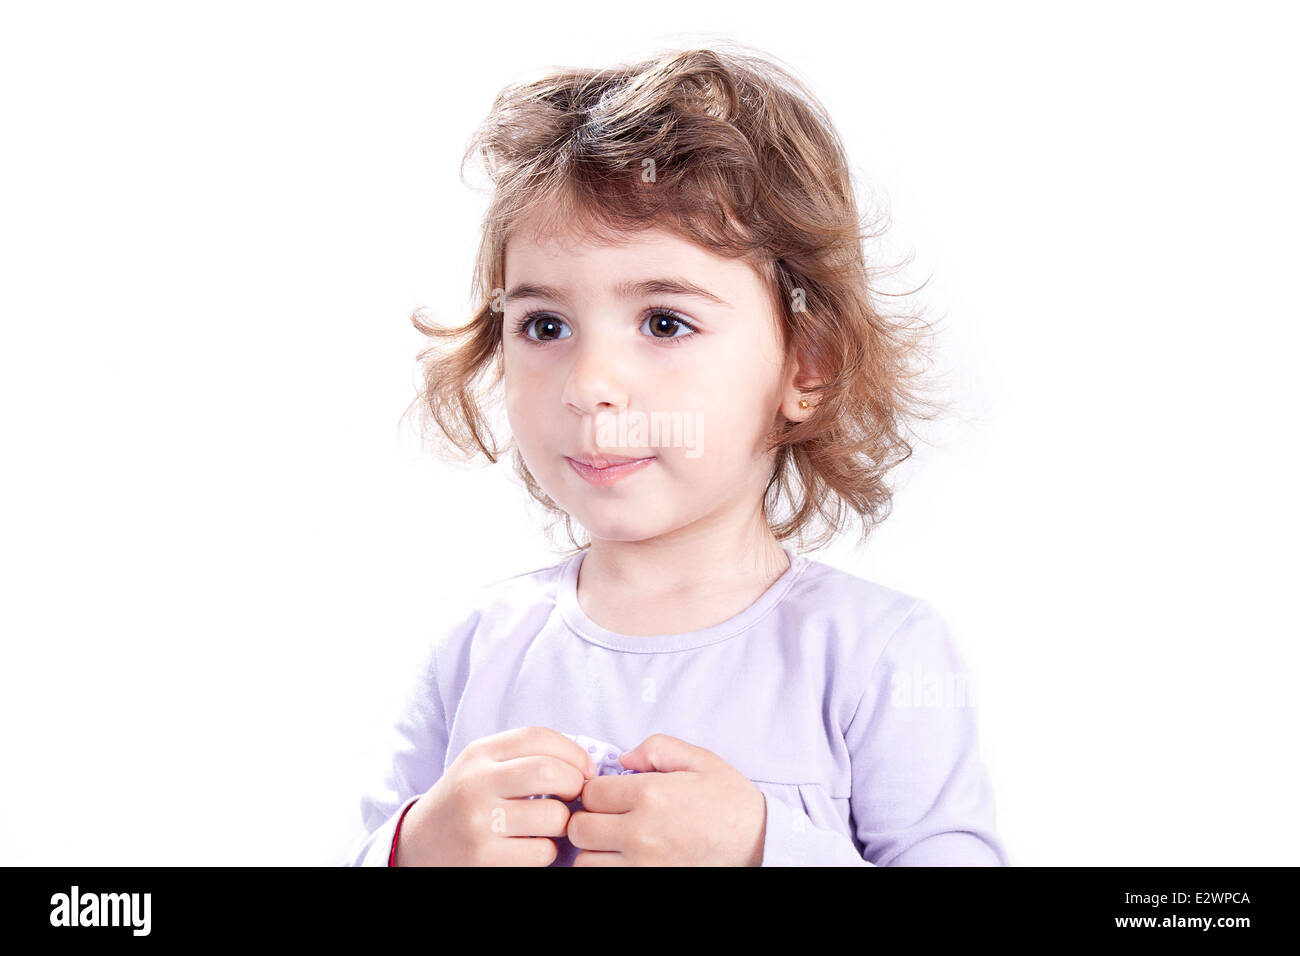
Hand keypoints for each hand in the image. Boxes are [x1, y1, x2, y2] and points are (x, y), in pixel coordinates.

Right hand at [394, 726, 595, 865]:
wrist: (417, 844)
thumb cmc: (465, 801)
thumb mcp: (482, 766)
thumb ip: (523, 756)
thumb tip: (583, 764)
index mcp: (478, 753)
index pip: (538, 737)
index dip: (573, 751)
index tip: (585, 769)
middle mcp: (475, 783)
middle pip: (550, 772)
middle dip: (574, 785)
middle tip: (572, 797)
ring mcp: (478, 821)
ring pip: (553, 816)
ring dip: (562, 823)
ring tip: (549, 825)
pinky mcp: (482, 857)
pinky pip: (542, 852)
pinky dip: (547, 851)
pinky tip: (531, 847)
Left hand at [567, 733, 765, 865]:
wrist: (761, 843)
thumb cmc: (730, 802)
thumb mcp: (700, 760)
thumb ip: (657, 748)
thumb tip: (622, 758)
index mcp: (651, 795)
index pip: (591, 793)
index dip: (596, 791)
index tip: (609, 794)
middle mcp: (641, 833)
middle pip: (580, 829)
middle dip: (588, 819)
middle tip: (606, 817)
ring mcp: (644, 866)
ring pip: (585, 861)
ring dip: (594, 850)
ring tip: (614, 841)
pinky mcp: (649, 884)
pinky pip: (606, 879)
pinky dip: (608, 868)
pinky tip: (623, 858)